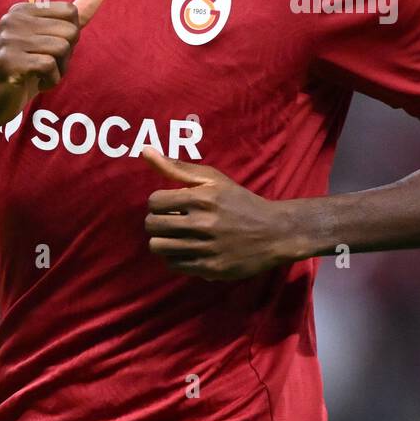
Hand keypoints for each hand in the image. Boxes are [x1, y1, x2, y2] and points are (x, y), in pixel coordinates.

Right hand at [0, 0, 104, 131]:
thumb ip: (74, 16)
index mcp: (23, 9)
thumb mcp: (51, 39)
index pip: (71, 11)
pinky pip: (50, 65)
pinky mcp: (8, 61)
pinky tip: (34, 83)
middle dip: (66, 56)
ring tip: (38, 74)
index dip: (69, 37)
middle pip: (70, 31)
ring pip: (62, 48)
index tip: (48, 50)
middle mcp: (13, 18)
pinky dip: (50, 80)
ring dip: (58, 69)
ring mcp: (9, 39)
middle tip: (44, 66)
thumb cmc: (26, 69)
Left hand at [142, 149, 295, 280]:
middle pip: (152, 225)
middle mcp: (203, 223)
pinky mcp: (210, 268)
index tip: (170, 205)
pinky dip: (175, 257)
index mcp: (202, 198)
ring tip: (177, 236)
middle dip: (157, 221)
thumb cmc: (240, 202)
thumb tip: (144, 151)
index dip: (159, 202)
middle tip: (171, 221)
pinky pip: (174, 264)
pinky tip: (188, 249)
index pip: (154, 201)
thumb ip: (177, 167)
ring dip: (164, 240)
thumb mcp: (214, 179)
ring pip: (159, 247)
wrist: (275, 232)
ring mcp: (206, 248)